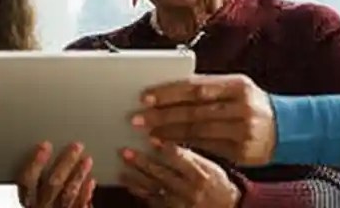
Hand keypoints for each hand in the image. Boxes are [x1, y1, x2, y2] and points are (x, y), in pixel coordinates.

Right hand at [16, 141, 95, 206]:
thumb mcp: (35, 202)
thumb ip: (37, 188)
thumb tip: (45, 158)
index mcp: (29, 204)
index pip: (26, 181)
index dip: (35, 162)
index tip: (45, 145)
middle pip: (52, 184)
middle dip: (66, 163)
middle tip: (76, 147)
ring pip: (68, 194)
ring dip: (79, 175)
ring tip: (87, 160)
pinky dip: (86, 194)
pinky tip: (91, 182)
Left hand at [119, 138, 239, 207]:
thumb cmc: (217, 183)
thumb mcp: (211, 165)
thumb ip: (190, 155)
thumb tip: (165, 143)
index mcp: (200, 174)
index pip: (180, 158)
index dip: (164, 148)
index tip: (150, 138)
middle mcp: (189, 190)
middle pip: (161, 173)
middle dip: (142, 162)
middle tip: (125, 152)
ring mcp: (180, 203)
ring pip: (153, 189)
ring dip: (136, 179)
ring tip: (122, 171)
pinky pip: (154, 203)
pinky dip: (141, 194)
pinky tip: (131, 186)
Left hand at [133, 74, 276, 166]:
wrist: (287, 129)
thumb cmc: (252, 104)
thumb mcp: (236, 88)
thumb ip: (208, 88)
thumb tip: (170, 88)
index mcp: (237, 85)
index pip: (196, 88)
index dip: (169, 93)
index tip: (146, 97)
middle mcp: (241, 107)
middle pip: (194, 111)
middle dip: (163, 115)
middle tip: (139, 118)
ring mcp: (242, 131)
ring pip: (198, 132)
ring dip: (169, 132)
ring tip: (148, 132)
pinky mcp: (241, 151)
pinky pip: (206, 148)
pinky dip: (185, 146)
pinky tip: (168, 144)